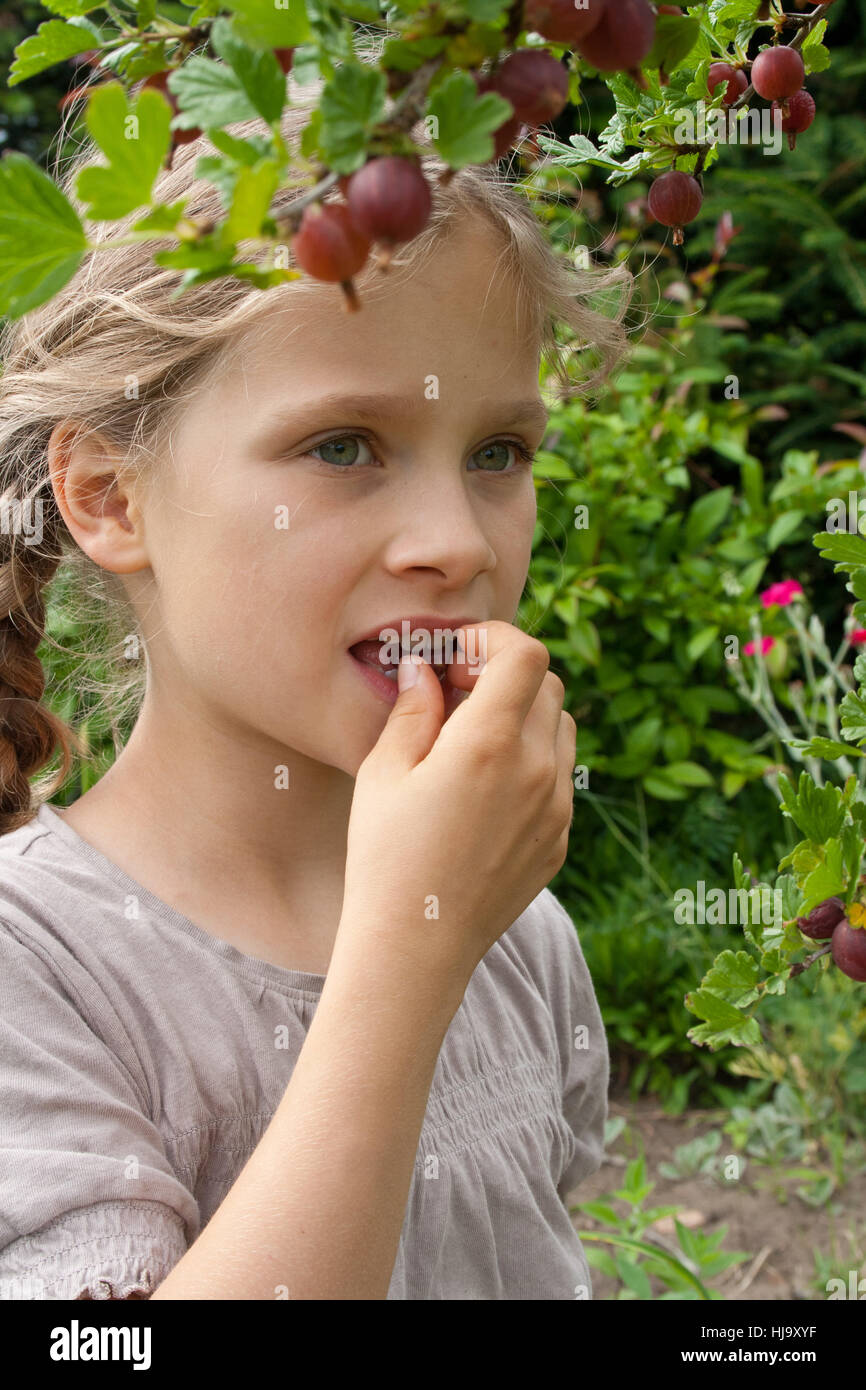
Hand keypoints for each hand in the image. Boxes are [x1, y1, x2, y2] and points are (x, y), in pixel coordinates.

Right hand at [339, 621, 576, 993]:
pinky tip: (483, 788)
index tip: (455, 657)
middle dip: (505, 674)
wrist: (415, 946)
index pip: (526, 654)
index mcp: (490, 743)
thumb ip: (411, 710)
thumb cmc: (386, 857)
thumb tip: (424, 670)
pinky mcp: (559, 841)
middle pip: (548, 685)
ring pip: (561, 728)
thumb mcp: (383, 773)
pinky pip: (559, 778)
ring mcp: (555, 809)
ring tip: (471, 741)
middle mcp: (536, 770)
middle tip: (456, 694)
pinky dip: (531, 761)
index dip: (493, 639)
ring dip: (524, 716)